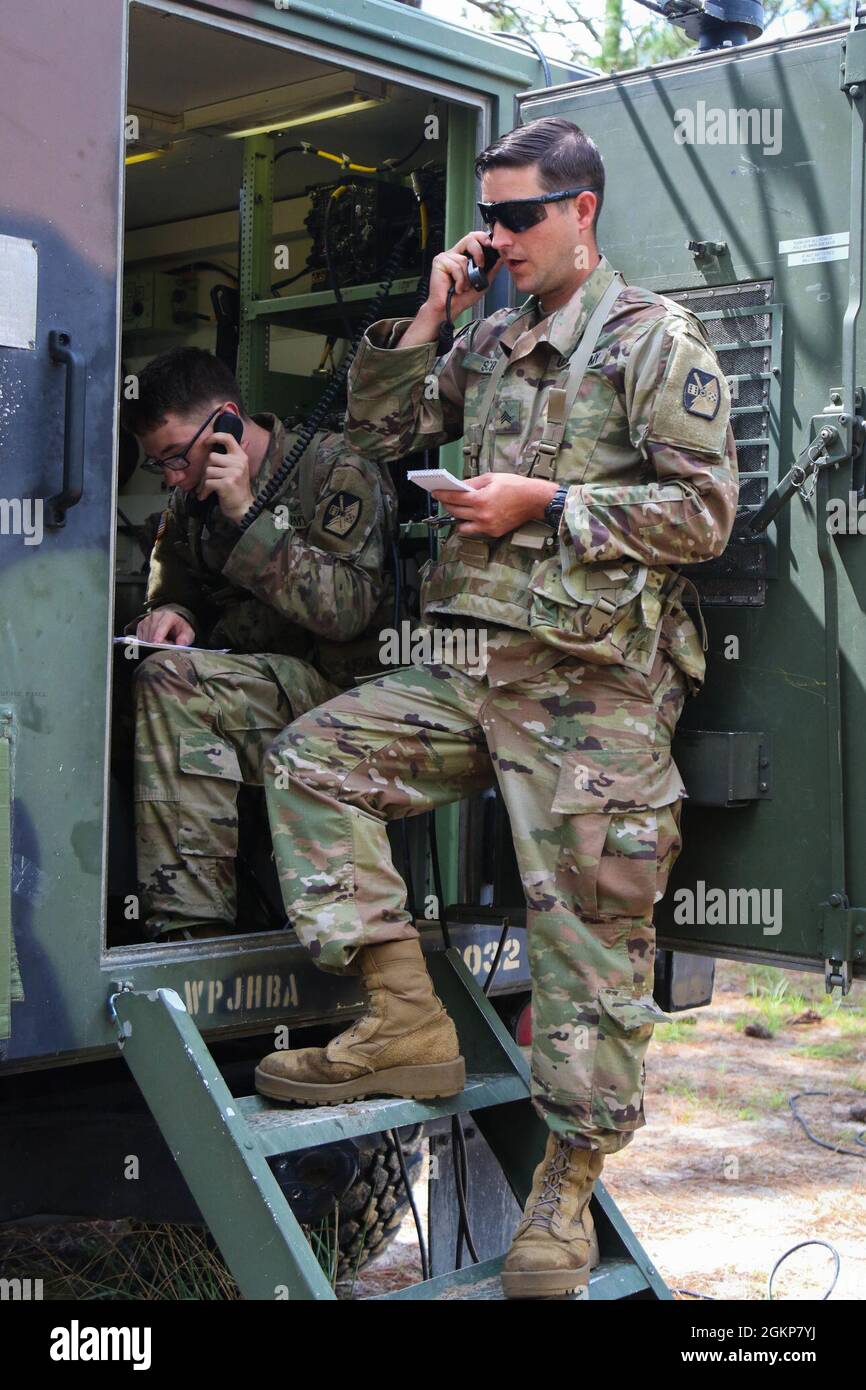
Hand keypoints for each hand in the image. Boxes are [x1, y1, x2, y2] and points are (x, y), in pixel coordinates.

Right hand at [136, 608, 194, 645]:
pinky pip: (141, 638)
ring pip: (146, 637)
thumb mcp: (188, 633)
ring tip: (163, 642)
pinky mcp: (141, 625)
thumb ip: (185, 638)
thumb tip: (180, 643)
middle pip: (153, 633)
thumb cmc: (180, 628)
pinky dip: (147, 643)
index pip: (162, 625)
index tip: (157, 643)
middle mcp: (156, 616)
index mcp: (169, 616)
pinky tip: (155, 642)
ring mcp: (147, 620)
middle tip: (168, 646)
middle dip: (159, 644)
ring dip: (153, 644)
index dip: (159, 635)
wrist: (174, 622)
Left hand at [197, 431, 253, 523]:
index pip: (228, 438)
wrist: (243, 508)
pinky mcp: (227, 483)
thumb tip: (246, 441)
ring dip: (204, 482)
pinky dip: (204, 491)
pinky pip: (208, 482)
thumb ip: (236, 456)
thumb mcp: (240, 470)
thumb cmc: (237, 489)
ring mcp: (234, 473)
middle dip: (206, 470)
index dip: (215, 436)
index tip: (206, 442)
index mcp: (241, 457)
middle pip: (212, 457)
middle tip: (207, 480)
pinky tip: (205, 495)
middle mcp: (239, 463)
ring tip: (208, 489)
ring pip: (208, 470)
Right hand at [402, 232, 503, 346]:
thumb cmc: (462, 298)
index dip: (482, 238)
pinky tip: (457, 288)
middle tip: (480, 265)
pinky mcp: (439, 262)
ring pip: (464, 259)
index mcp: (464, 256)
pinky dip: (460, 280)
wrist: (449, 309)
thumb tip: (500, 259)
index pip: (474, 239)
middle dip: (479, 252)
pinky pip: (456, 266)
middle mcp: (455, 254)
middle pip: (469, 238)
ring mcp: (446, 257)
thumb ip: (492, 269)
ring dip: (467, 277)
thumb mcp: (483, 283)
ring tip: (463, 286)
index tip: (490, 245)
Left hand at [432, 474, 559, 538]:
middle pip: (455, 512)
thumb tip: (458, 486)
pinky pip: (473, 531)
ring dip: (457, 517)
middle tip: (445, 499)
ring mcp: (487, 526)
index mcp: (480, 499)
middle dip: (448, 504)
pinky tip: (469, 517)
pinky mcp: (493, 532)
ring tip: (458, 509)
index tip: (435, 492)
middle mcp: (482, 515)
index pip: (453, 498)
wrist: (534, 500)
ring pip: (461, 525)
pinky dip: (468, 524)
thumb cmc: (515, 486)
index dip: (442, 495)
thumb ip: (472, 483)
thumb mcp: (491, 478)